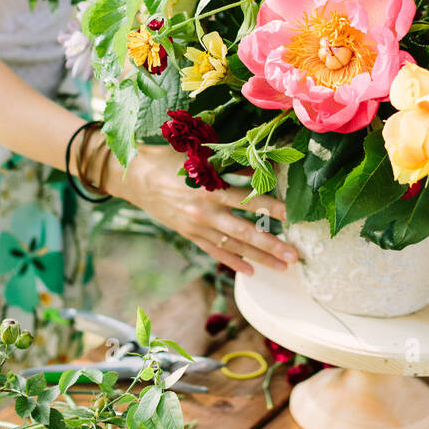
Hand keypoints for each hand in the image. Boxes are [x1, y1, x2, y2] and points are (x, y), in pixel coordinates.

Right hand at [112, 143, 297, 275]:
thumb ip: (229, 166)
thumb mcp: (199, 157)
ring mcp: (197, 227)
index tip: (293, 217)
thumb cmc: (169, 159)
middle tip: (295, 256)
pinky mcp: (189, 234)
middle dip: (272, 245)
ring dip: (260, 258)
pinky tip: (251, 271)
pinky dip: (233, 261)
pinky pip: (215, 251)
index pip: (248, 201)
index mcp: (209, 188)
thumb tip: (260, 169)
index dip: (272, 208)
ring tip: (282, 267)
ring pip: (234, 246)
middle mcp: (205, 212)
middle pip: (245, 232)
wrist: (134, 176)